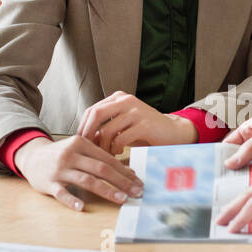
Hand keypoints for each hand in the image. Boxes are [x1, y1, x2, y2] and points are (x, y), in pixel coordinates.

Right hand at [14, 134, 142, 211]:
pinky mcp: (49, 183)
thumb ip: (101, 159)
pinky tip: (81, 207)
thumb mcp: (80, 150)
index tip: (139, 183)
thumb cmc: (62, 155)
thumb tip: (129, 173)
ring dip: (106, 190)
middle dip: (122, 182)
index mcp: (81, 144)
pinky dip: (71, 200)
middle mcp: (71, 155)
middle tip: (136, 193)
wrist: (32, 156)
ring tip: (121, 199)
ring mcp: (59, 169)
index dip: (125, 172)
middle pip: (101, 169)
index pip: (108, 159)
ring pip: (86, 180)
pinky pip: (61, 193)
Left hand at [78, 92, 197, 152]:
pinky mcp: (144, 124)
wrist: (172, 132)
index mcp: (119, 98)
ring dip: (103, 146)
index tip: (79, 142)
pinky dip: (115, 149)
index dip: (83, 127)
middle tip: (87, 149)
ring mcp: (136, 111)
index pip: (92, 110)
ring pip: (107, 129)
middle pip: (96, 114)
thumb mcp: (123, 125)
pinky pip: (121, 138)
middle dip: (87, 133)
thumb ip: (106, 127)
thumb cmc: (145, 130)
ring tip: (106, 154)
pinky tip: (118, 152)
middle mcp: (126, 100)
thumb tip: (84, 139)